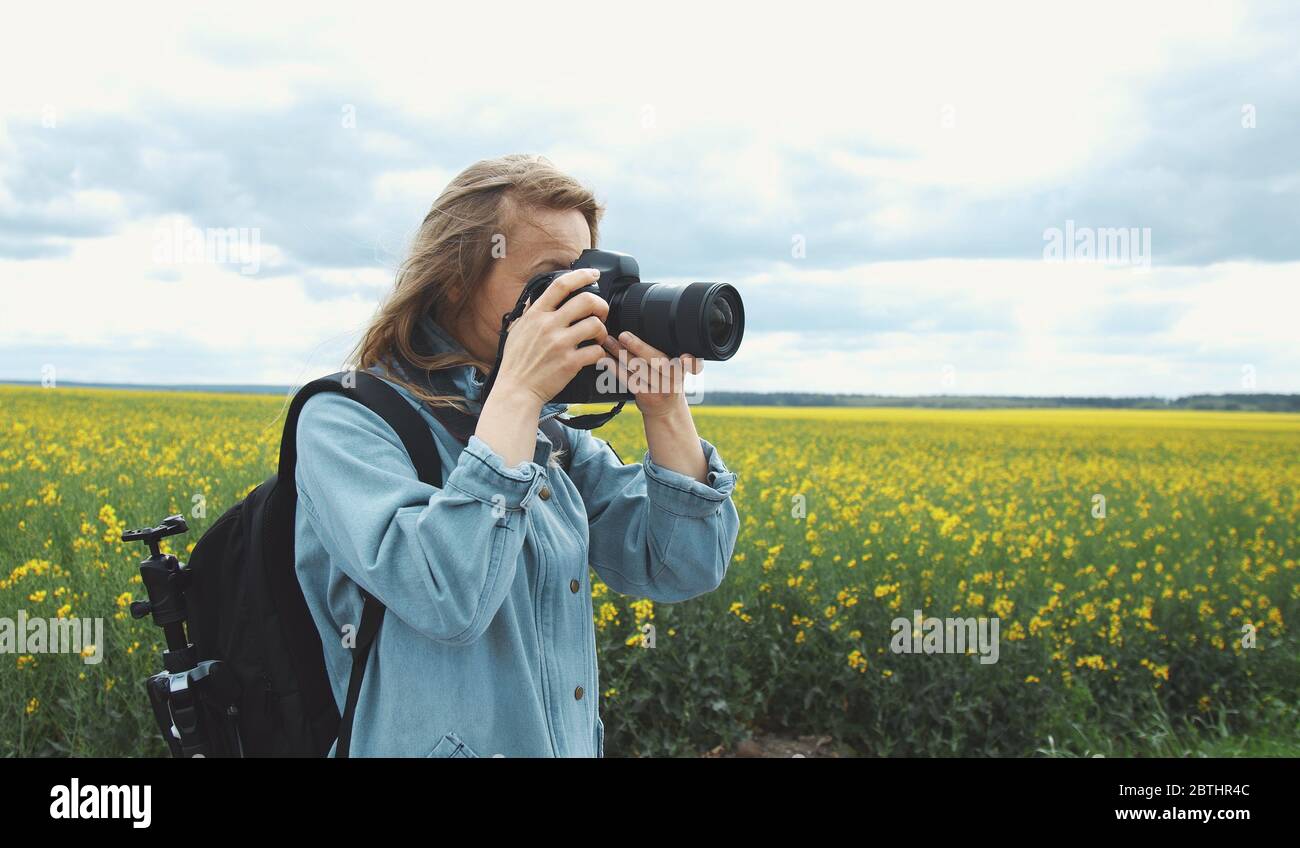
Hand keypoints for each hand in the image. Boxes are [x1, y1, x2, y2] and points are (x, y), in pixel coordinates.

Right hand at [492, 267, 609, 407]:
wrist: (516, 390)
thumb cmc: (516, 362)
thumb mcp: (516, 330)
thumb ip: (528, 313)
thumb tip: (534, 297)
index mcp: (536, 314)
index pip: (561, 285)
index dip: (581, 275)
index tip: (593, 274)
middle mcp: (548, 325)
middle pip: (586, 301)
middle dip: (600, 305)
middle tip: (601, 314)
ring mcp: (560, 344)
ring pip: (595, 325)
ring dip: (602, 330)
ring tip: (597, 337)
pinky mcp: (570, 363)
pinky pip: (595, 351)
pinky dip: (600, 352)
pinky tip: (595, 355)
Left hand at [598, 331, 701, 419]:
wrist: (665, 410)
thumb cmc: (670, 381)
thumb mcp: (681, 368)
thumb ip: (678, 355)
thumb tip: (665, 325)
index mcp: (684, 368)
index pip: (693, 364)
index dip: (691, 362)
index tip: (685, 358)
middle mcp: (674, 380)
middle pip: (658, 362)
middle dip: (640, 348)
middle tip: (624, 336)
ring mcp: (659, 389)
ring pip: (639, 369)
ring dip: (621, 354)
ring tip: (608, 341)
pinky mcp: (644, 396)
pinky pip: (628, 379)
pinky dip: (615, 368)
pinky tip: (605, 359)